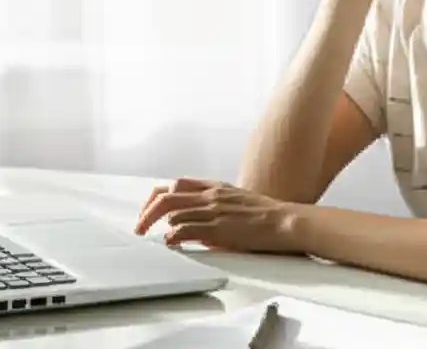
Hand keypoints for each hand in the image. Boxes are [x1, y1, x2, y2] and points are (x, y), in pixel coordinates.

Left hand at [132, 177, 303, 253]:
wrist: (286, 221)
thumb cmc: (266, 215)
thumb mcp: (235, 202)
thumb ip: (212, 208)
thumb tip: (191, 224)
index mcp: (215, 187)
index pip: (176, 184)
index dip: (156, 197)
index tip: (148, 211)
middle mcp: (211, 195)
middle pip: (167, 195)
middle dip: (147, 211)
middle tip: (139, 227)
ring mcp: (214, 210)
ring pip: (173, 211)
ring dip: (156, 224)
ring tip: (150, 236)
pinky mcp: (219, 228)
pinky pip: (187, 229)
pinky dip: (173, 236)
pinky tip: (169, 242)